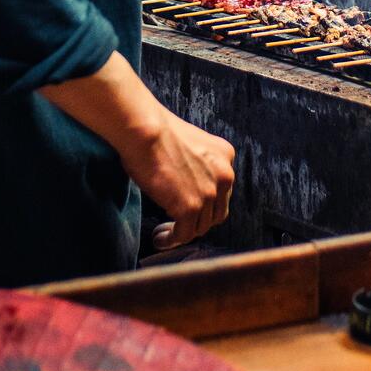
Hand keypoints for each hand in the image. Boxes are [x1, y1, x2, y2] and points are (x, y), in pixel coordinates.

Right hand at [126, 111, 235, 249]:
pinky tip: (159, 239)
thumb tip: (186, 185)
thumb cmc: (156, 132)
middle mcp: (225, 175)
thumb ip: (197, 164)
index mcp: (225, 155)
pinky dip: (172, 240)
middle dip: (198, 219)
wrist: (145, 130)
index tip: (187, 206)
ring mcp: (209, 193)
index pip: (222, 189)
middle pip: (217, 211)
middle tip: (177, 223)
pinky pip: (184, 235)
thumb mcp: (191, 144)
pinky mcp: (190, 207)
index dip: (205, 201)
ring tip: (165, 232)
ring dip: (184, 231)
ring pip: (201, 226)